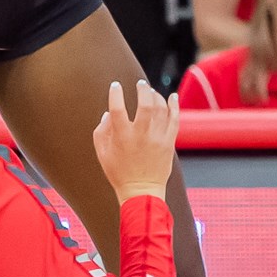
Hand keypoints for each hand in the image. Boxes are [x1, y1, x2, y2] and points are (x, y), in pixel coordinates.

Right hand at [91, 81, 178, 202]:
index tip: (115, 86)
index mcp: (122, 137)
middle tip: (141, 84)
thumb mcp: (102, 154)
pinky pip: (175, 119)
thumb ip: (101, 131)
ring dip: (157, 96)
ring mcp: (157, 138)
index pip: (117, 109)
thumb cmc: (119, 173)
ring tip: (152, 92)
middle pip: (145, 104)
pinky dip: (174, 105)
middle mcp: (141, 135)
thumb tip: (108, 113)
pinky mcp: (169, 143)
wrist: (141, 192)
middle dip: (143, 89)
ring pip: (161, 109)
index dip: (115, 94)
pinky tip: (172, 97)